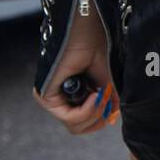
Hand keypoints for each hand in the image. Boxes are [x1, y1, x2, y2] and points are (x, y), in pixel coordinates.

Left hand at [32, 2, 120, 134]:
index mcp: (72, 94)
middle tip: (108, 104)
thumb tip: (113, 116)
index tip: (113, 112)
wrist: (85, 31)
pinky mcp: (46, 96)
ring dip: (95, 113)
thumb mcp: (106, 78)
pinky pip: (69, 117)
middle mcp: (60, 98)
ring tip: (102, 95)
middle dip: (99, 119)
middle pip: (79, 128)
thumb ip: (108, 98)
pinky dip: (86, 110)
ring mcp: (52, 98)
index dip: (100, 121)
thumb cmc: (93, 46)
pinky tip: (94, 95)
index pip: (83, 123)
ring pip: (75, 126)